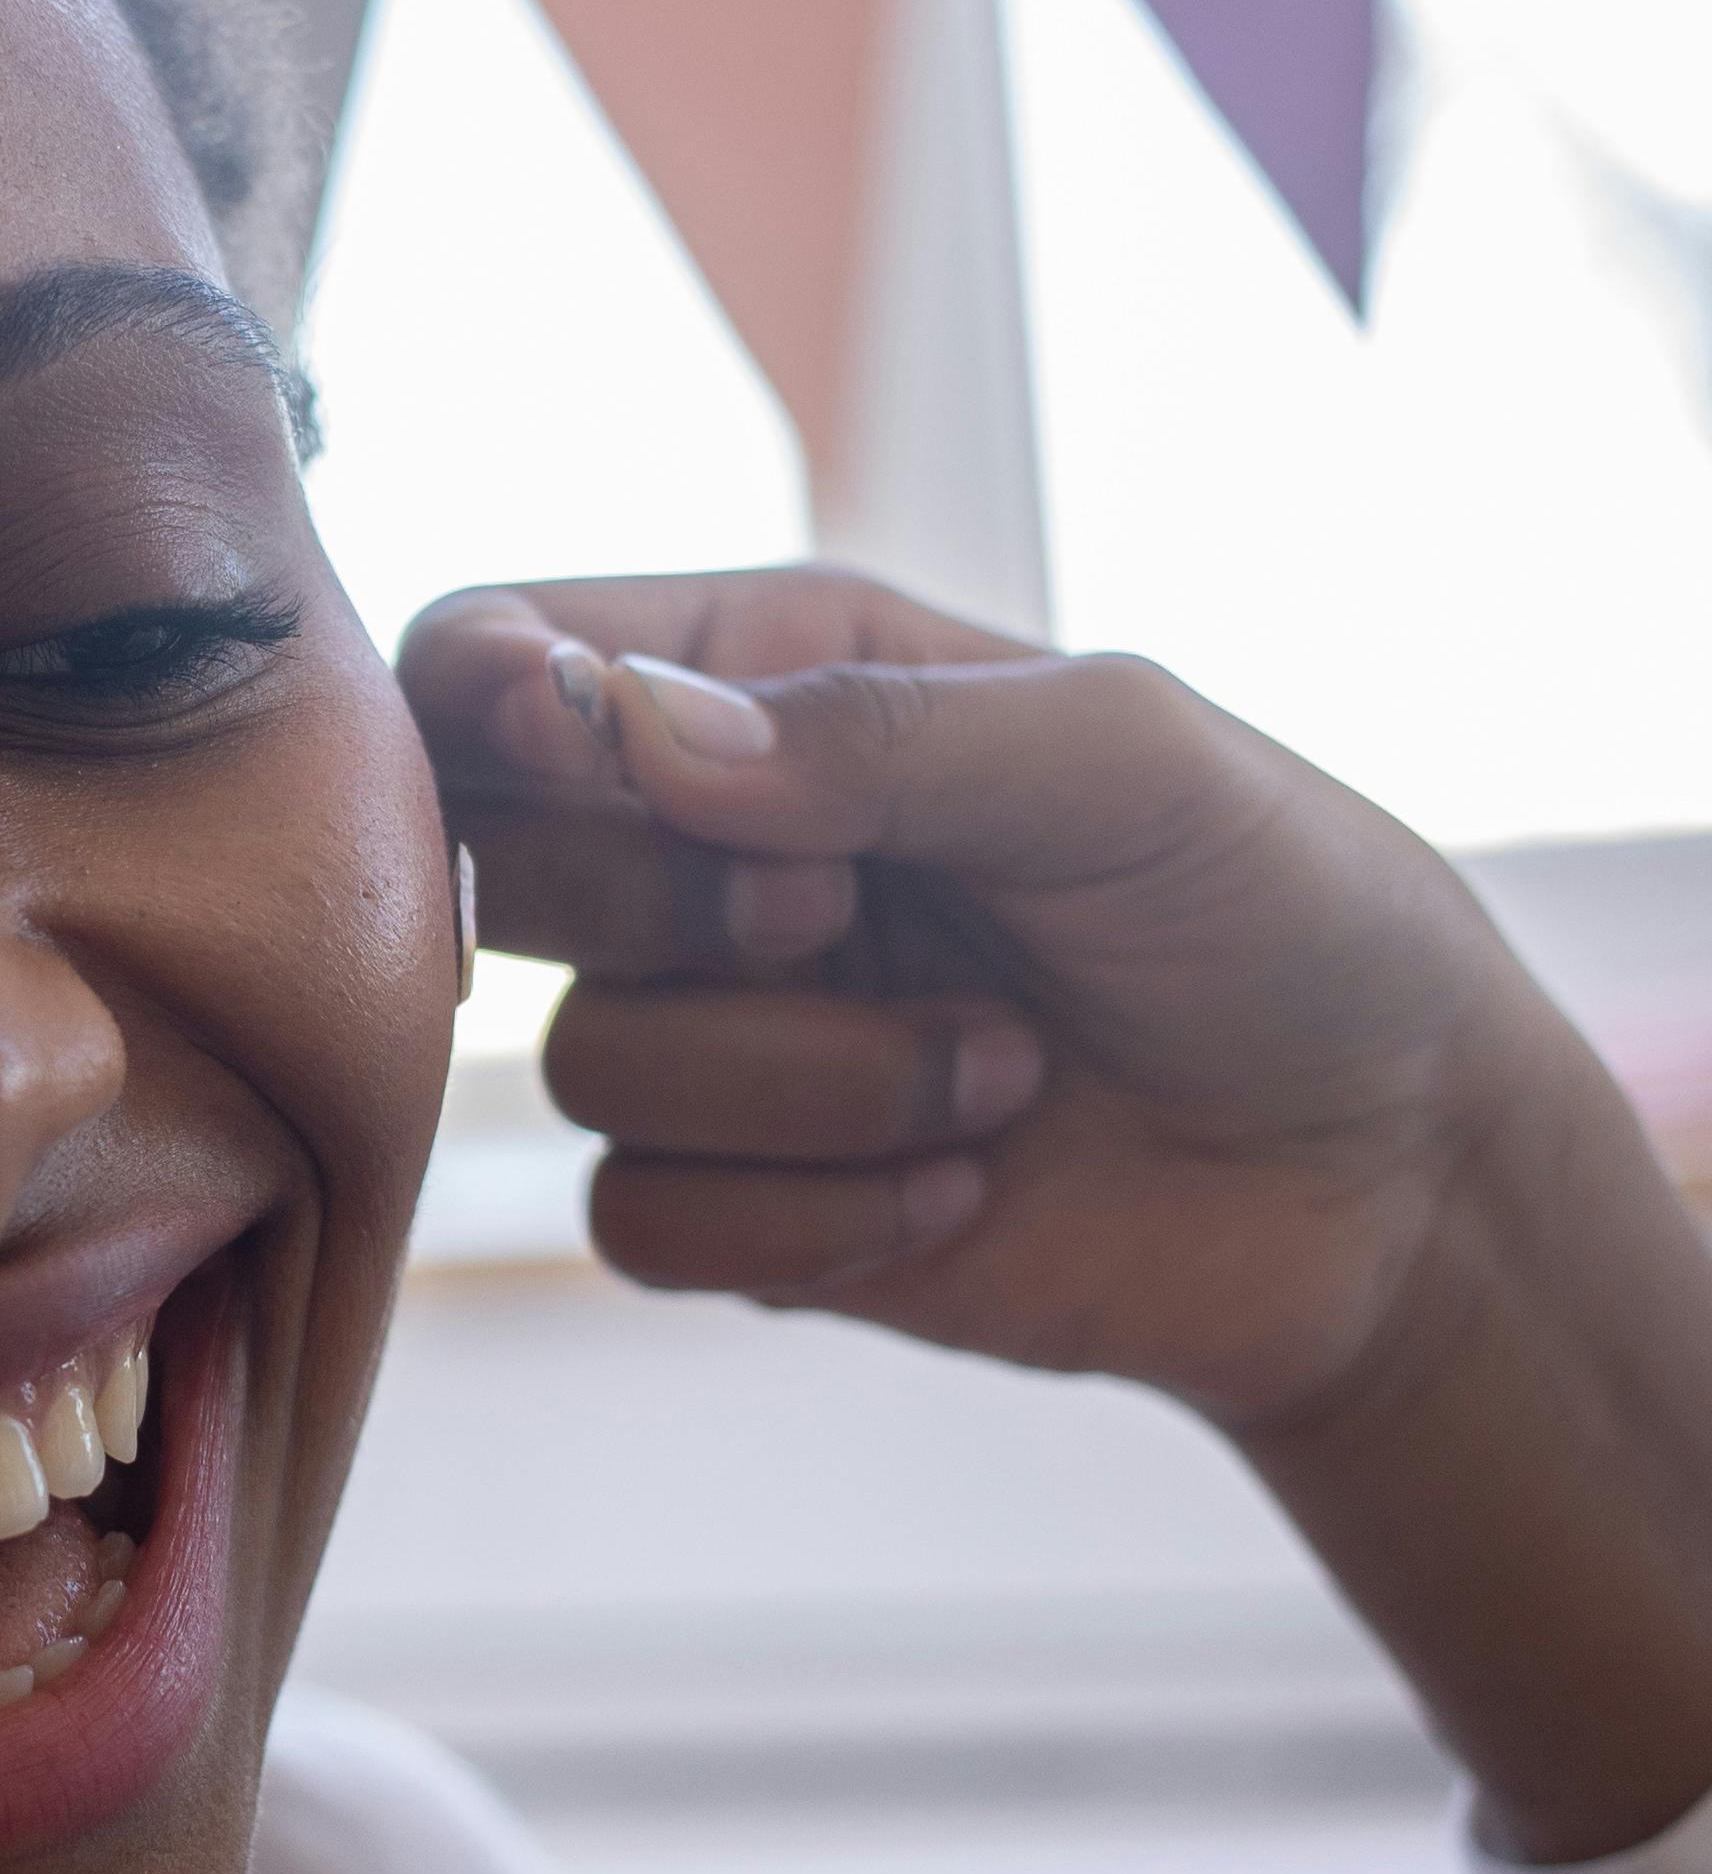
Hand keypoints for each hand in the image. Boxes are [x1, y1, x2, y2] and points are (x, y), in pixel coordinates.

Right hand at [399, 567, 1711, 1863]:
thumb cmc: (1285, 918)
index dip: (482, 694)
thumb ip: (874, 731)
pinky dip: (806, 1217)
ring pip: (587, 1065)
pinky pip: (641, 1221)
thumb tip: (627, 728)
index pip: (502, 651)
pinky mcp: (747, 1205)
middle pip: (498, 861)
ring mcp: (726, 1035)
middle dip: (668, 901)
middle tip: (839, 912)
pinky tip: (962, 1192)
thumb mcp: (1124, 759)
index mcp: (778, 680)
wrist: (1390, 1185)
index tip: (576, 739)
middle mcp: (720, 850)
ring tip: (1000, 1074)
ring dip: (811, 1085)